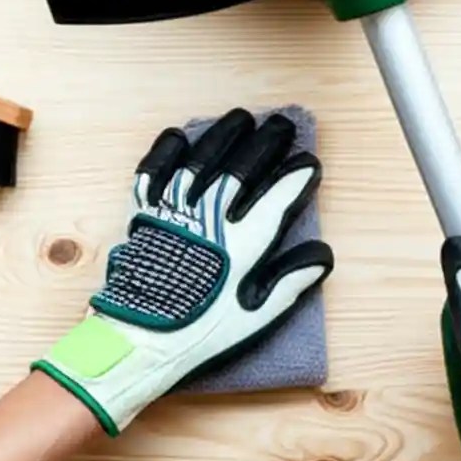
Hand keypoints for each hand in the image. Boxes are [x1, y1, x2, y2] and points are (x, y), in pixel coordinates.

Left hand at [34, 109, 333, 434]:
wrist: (139, 341)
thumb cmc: (199, 332)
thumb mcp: (253, 317)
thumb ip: (288, 282)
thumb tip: (322, 255)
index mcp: (243, 245)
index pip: (278, 197)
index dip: (297, 176)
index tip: (309, 163)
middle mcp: (210, 219)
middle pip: (244, 167)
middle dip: (267, 143)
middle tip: (283, 125)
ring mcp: (174, 211)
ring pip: (203, 158)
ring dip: (224, 135)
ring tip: (241, 118)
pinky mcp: (143, 213)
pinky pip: (155, 170)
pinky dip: (167, 150)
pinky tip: (181, 136)